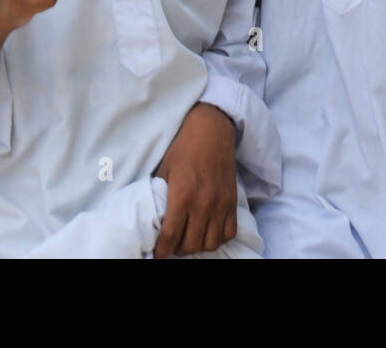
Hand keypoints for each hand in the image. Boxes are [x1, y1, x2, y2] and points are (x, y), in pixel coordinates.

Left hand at [152, 103, 236, 257]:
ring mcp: (220, 204)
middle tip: (172, 245)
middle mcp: (203, 204)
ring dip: (198, 246)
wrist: (211, 131)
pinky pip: (229, 232)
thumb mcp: (164, 170)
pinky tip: (208, 233)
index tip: (158, 254)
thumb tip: (152, 218)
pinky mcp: (232, 202)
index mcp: (182, 196)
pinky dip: (218, 238)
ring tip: (189, 239)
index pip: (171, 235)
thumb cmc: (183, 148)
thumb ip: (160, 196)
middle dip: (178, 250)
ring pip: (211, 243)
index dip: (162, 250)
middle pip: (191, 244)